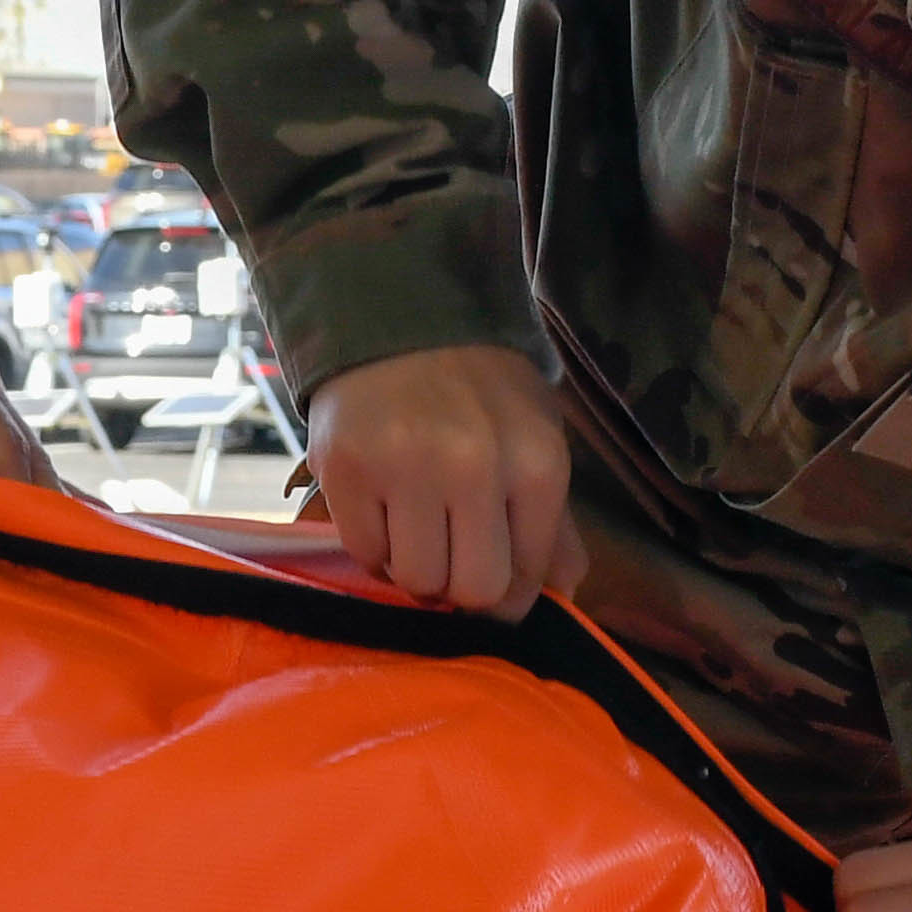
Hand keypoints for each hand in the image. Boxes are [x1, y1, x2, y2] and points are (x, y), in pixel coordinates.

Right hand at [300, 340, 578, 611]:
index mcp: (536, 463)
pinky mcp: (346, 469)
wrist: (397, 315)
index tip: (488, 574)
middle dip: (459, 585)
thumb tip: (565, 595)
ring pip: (415, 580)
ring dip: (414, 566)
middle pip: (472, 590)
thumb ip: (555, 523)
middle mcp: (474, 467)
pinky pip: (363, 554)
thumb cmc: (478, 387)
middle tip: (448, 553)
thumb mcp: (535, 438)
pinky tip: (382, 510)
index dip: (507, 593)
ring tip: (413, 526)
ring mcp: (404, 467)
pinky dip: (373, 546)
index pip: (526, 577)